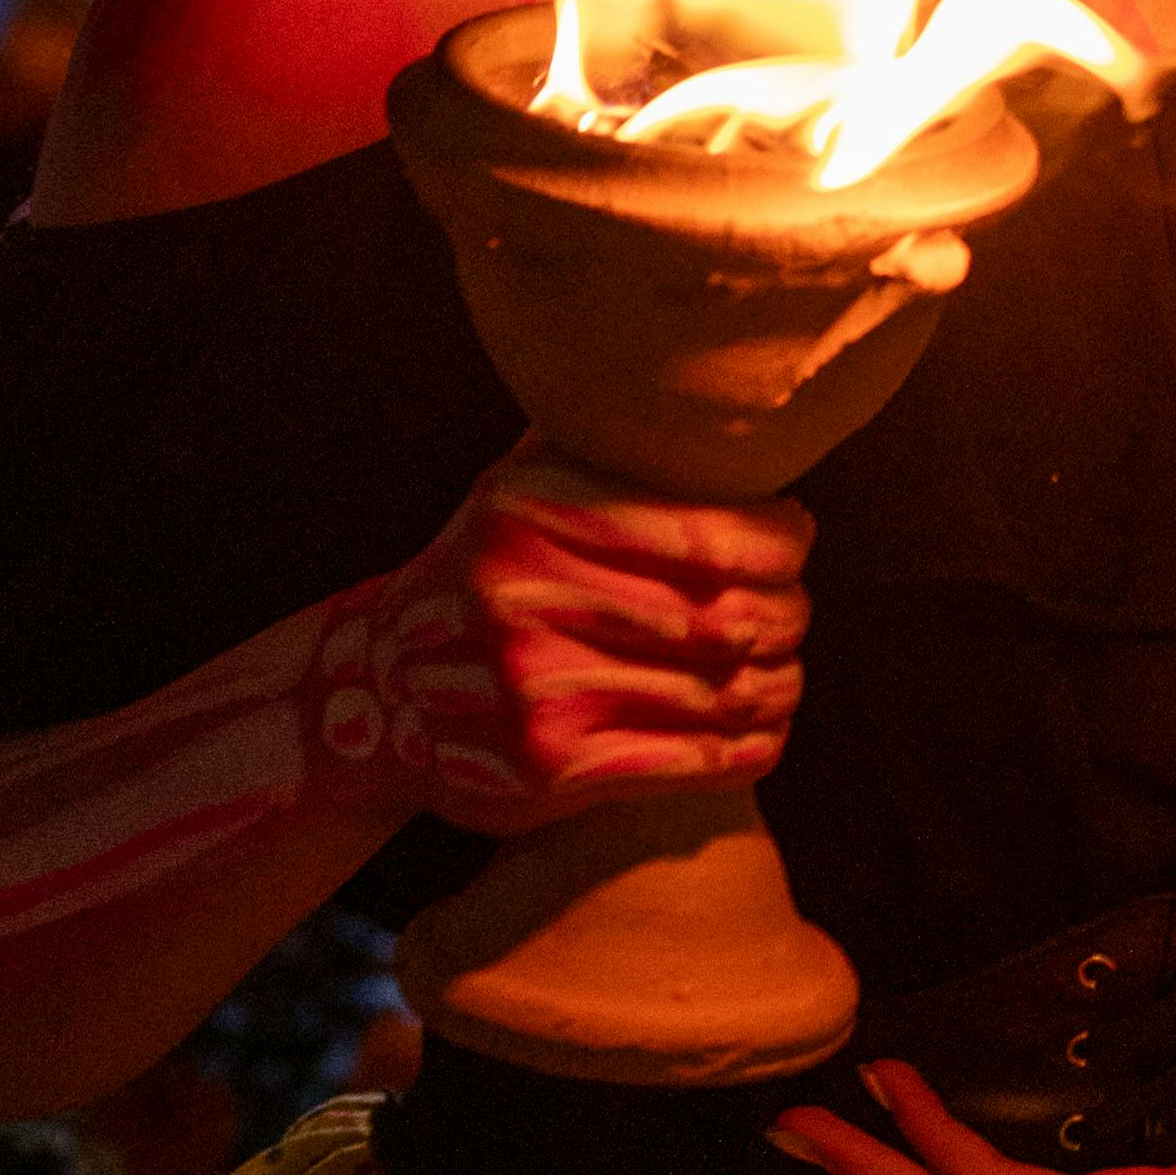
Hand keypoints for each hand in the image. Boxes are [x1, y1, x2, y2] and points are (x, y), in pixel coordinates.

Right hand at [340, 450, 810, 837]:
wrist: (381, 693)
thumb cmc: (483, 576)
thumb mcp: (515, 488)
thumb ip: (600, 445)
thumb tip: (718, 406)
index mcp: (532, 512)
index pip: (709, 533)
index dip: (779, 541)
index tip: (794, 536)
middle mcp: (530, 598)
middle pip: (728, 616)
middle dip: (785, 612)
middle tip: (791, 607)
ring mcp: (540, 689)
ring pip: (725, 691)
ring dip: (779, 681)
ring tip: (782, 666)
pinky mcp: (551, 769)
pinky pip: (698, 758)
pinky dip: (754, 742)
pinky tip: (764, 726)